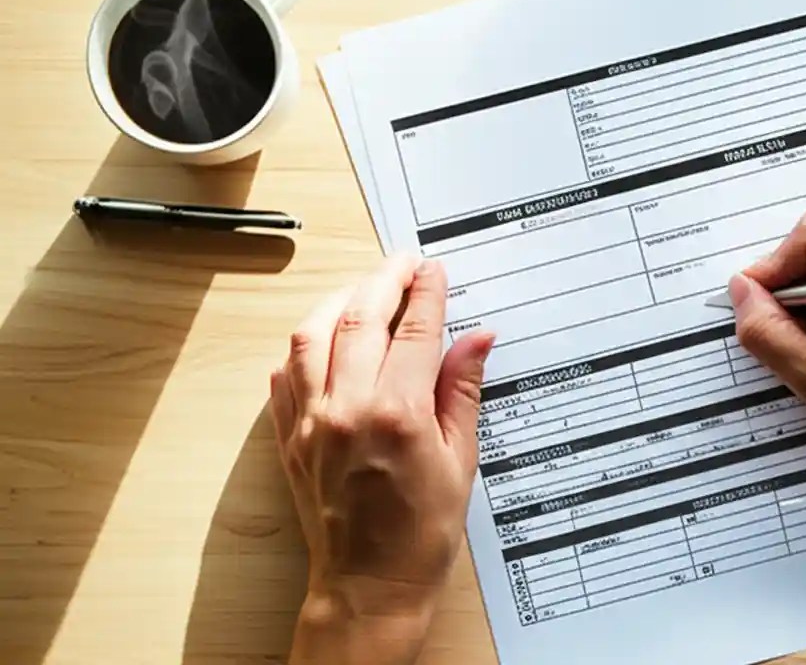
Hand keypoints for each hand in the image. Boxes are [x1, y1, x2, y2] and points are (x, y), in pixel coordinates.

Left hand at [270, 255, 494, 663]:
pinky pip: (285, 372)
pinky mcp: (288, 437)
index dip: (428, 291)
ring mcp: (310, 420)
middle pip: (362, 315)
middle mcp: (347, 407)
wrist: (368, 586)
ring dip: (340, 300)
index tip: (436, 271)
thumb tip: (477, 339)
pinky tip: (324, 336)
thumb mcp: (460, 460)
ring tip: (365, 289)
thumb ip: (462, 391)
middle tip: (406, 263)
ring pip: (312, 333)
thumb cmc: (420, 534)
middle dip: (386, 278)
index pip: (414, 328)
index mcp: (397, 413)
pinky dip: (304, 344)